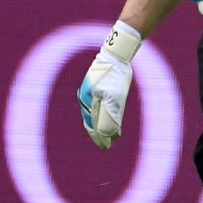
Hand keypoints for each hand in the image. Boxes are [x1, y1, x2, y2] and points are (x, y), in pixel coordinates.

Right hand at [77, 21, 141, 148]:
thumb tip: (107, 135)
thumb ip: (109, 117)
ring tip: (112, 135)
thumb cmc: (114, 76)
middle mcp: (87, 98)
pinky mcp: (98, 87)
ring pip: (96, 113)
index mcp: (88, 102)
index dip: (100, 138)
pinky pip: (99, 105)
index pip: (93, 125)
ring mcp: (91, 92)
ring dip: (103, 126)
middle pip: (92, 121)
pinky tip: (113, 118)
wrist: (115, 55)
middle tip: (107, 145)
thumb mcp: (114, 98)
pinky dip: (105, 115)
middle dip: (99, 134)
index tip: (106, 148)